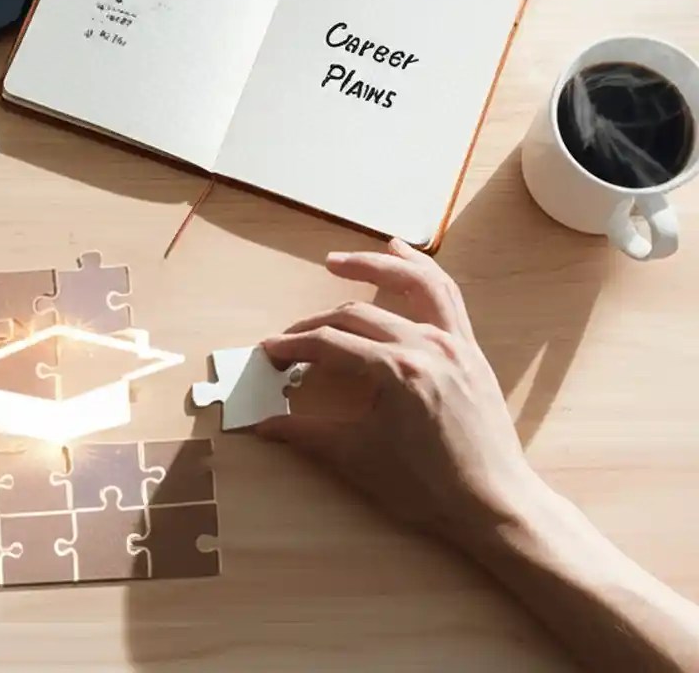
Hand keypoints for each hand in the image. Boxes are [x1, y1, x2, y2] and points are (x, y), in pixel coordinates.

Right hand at [260, 239, 544, 543]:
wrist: (493, 504)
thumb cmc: (427, 488)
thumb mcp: (357, 459)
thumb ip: (307, 435)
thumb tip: (263, 425)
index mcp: (395, 372)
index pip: (328, 345)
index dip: (291, 347)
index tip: (268, 353)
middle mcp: (425, 346)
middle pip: (355, 316)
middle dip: (314, 325)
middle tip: (288, 342)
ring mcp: (453, 343)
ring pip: (408, 284)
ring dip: (371, 266)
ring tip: (335, 261)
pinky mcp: (470, 349)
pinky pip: (445, 294)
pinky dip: (420, 270)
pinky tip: (400, 253)